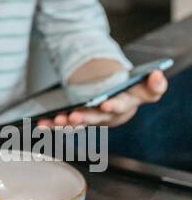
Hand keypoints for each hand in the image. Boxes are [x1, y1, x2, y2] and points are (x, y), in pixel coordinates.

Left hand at [37, 69, 168, 128]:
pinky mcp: (78, 121)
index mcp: (127, 105)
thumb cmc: (131, 93)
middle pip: (98, 118)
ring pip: (79, 123)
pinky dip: (52, 125)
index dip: (115, 105)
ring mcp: (92, 120)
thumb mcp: (145, 87)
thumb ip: (154, 84)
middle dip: (86, 116)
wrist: (118, 102)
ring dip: (67, 123)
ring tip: (56, 119)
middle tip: (74, 115)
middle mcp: (109, 116)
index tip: (106, 103)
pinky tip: (41, 124)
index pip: (123, 105)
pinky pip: (64, 124)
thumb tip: (157, 74)